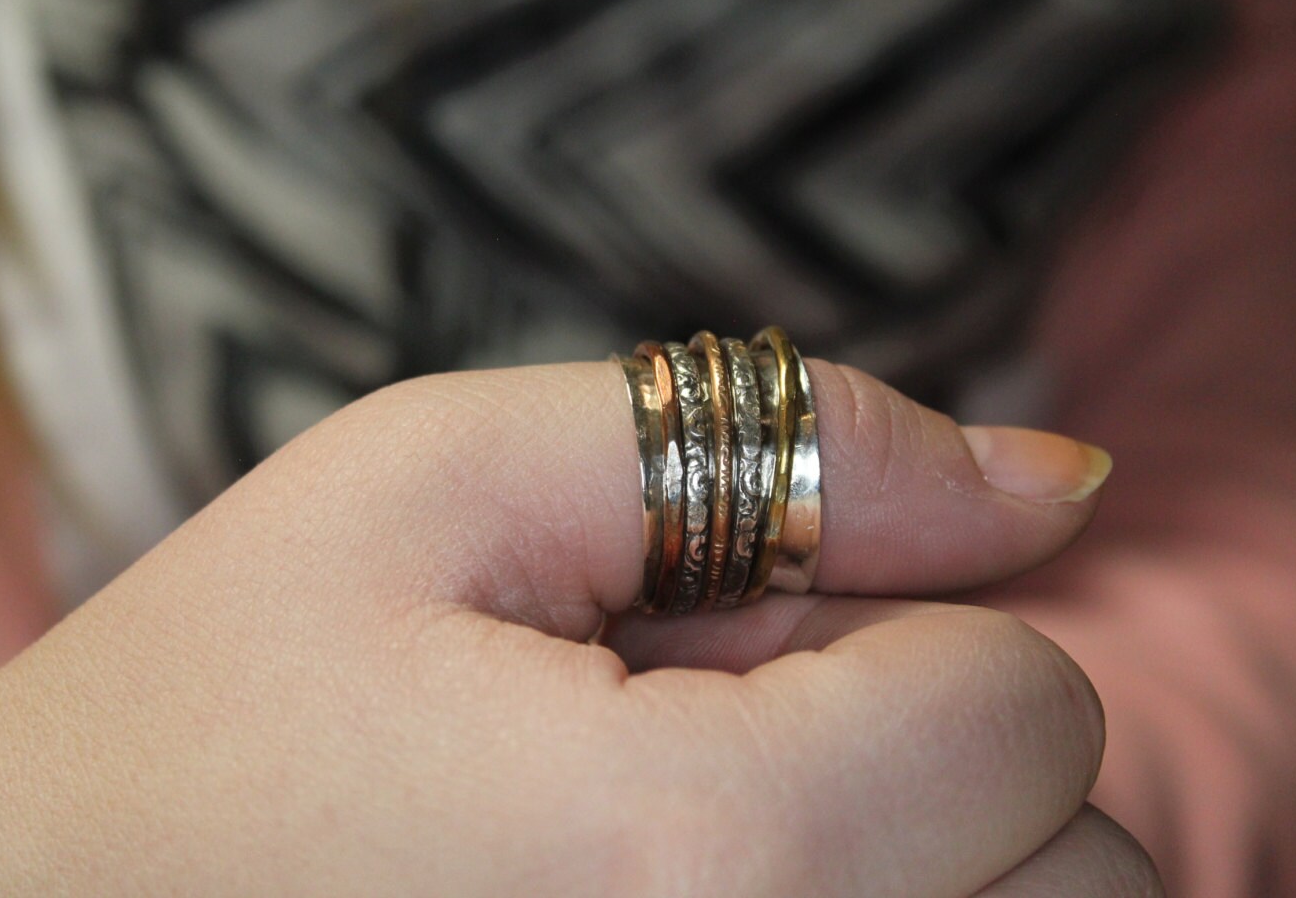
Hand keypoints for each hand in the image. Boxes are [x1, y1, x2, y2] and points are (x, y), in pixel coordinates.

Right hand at [0, 361, 1159, 895]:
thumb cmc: (218, 701)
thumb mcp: (448, 479)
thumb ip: (779, 442)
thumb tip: (1061, 478)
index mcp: (693, 864)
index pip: (1031, 712)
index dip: (888, 620)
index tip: (717, 633)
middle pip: (1077, 868)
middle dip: (922, 754)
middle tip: (696, 733)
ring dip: (911, 853)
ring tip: (693, 827)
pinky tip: (690, 896)